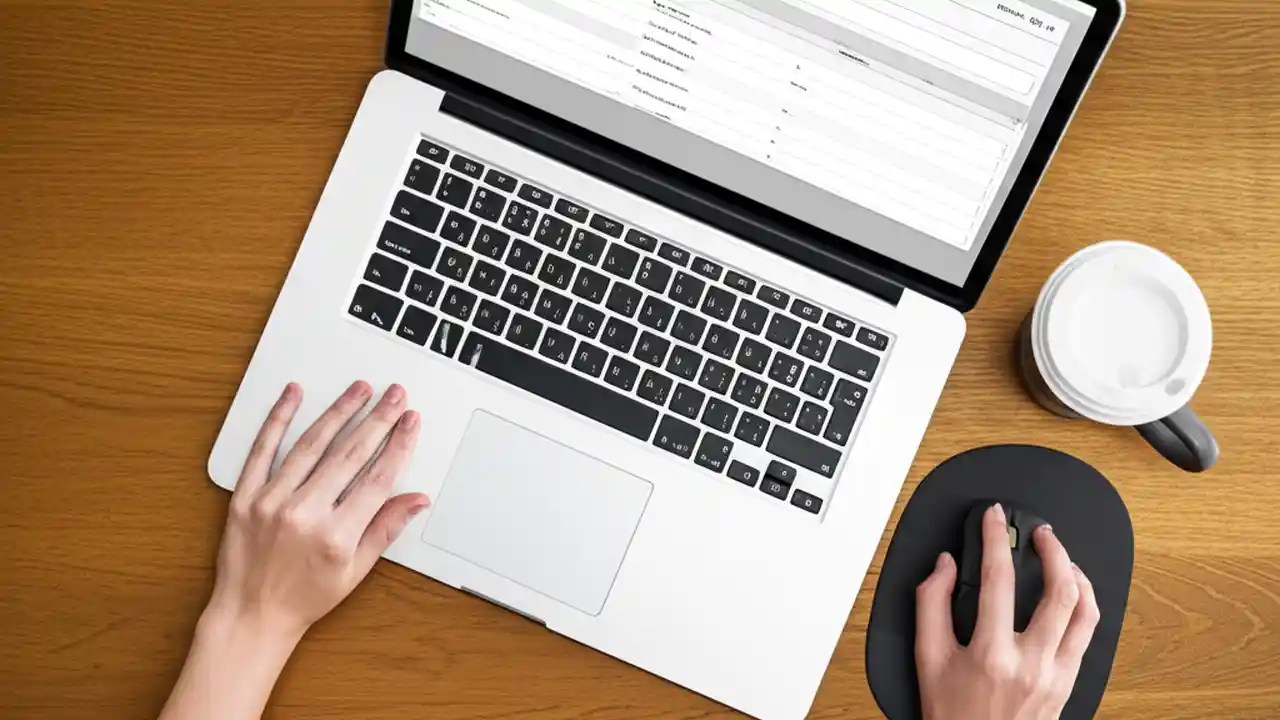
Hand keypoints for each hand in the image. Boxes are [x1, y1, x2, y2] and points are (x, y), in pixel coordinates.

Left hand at [161, 381, 428, 719]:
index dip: (398, 445)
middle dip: (377, 419)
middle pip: (350, 455)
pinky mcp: (245, 497)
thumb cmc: (304, 598)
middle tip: (394, 394)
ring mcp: (271, 502)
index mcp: (336, 536)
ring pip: (311, 445)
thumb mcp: (355, 572)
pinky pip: (263, 450)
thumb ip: (385, 529)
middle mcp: (304, 514)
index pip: (377, 479)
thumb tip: (416, 499)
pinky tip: (294, 395)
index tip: (410, 421)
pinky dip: (278, 419)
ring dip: (339, 412)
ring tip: (359, 389)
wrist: (249, 616)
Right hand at [914, 504, 1100, 719]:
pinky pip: (1088, 636)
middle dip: (1054, 551)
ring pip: (1087, 613)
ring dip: (1078, 576)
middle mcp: (1031, 664)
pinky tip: (1072, 595)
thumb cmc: (952, 714)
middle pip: (1060, 591)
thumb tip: (945, 566)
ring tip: (1064, 559)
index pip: (999, 579)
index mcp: (991, 654)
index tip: (994, 518)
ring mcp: (1056, 675)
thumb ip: (931, 605)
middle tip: (1041, 533)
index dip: (996, 538)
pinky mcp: (1068, 684)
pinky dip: (1085, 607)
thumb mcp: (926, 660)